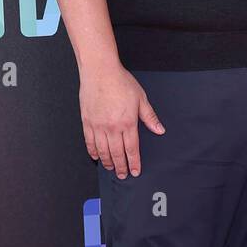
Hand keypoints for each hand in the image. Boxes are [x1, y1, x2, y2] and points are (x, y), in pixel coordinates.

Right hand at [79, 62, 164, 177]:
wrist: (100, 72)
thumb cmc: (120, 82)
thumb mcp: (141, 99)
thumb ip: (150, 117)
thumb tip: (159, 130)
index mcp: (127, 123)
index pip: (131, 149)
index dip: (134, 163)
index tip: (135, 171)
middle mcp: (112, 127)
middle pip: (117, 154)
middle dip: (121, 167)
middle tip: (123, 175)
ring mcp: (98, 126)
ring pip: (103, 151)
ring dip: (108, 162)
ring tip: (111, 168)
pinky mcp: (87, 122)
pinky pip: (89, 142)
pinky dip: (93, 151)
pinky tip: (96, 156)